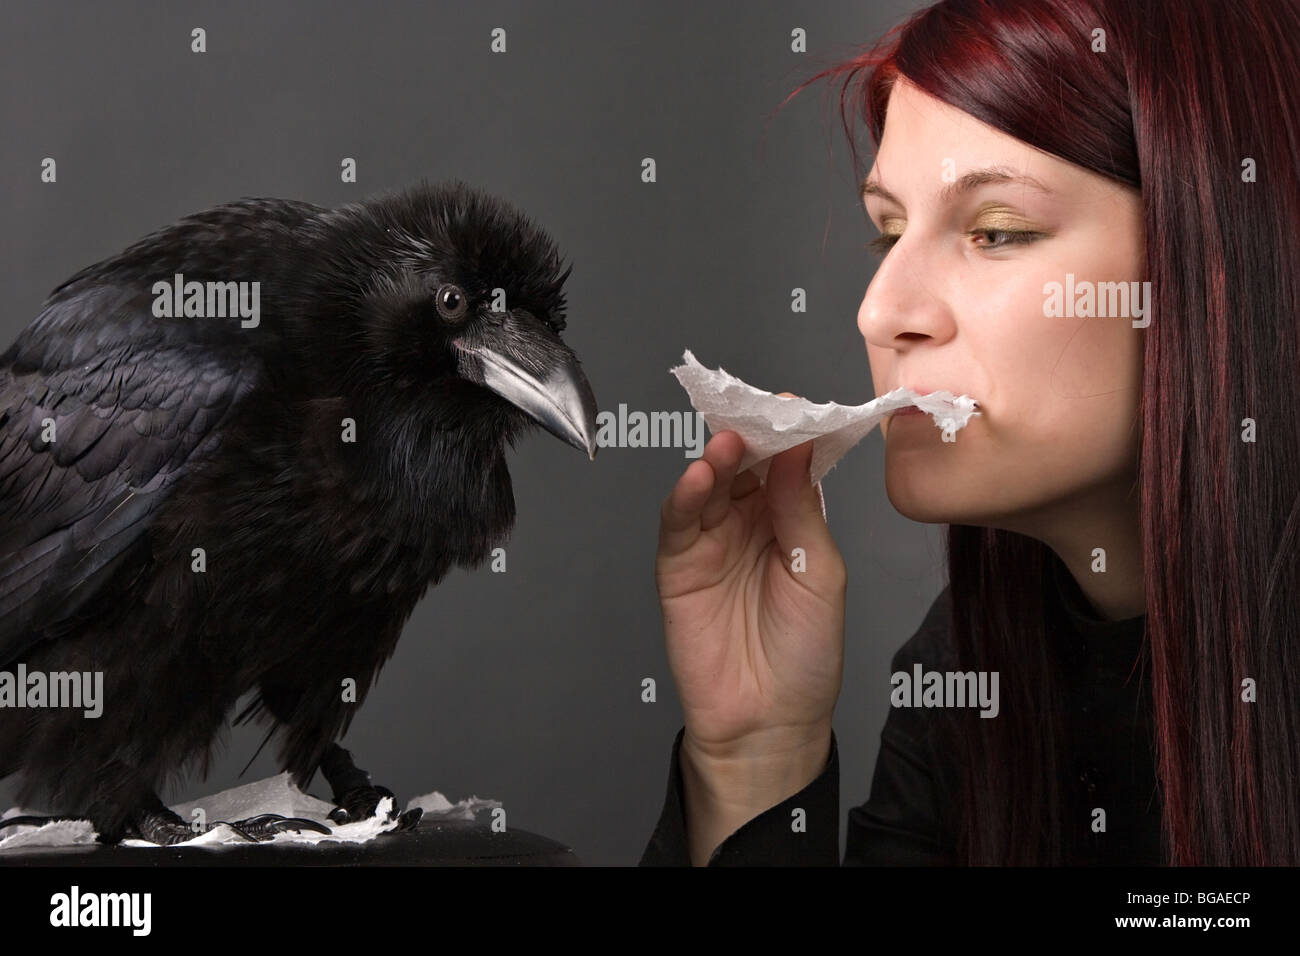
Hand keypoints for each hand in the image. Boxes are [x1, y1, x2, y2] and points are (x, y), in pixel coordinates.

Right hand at [656, 418, 845, 765]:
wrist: (767, 722)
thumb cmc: (806, 655)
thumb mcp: (820, 573)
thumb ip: (801, 509)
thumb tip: (796, 448)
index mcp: (793, 520)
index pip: (788, 462)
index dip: (791, 434)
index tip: (797, 408)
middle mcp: (751, 522)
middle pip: (746, 464)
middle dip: (752, 435)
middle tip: (758, 412)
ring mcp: (713, 540)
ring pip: (710, 483)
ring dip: (718, 457)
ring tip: (730, 441)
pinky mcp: (678, 563)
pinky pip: (678, 519)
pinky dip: (685, 494)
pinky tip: (699, 475)